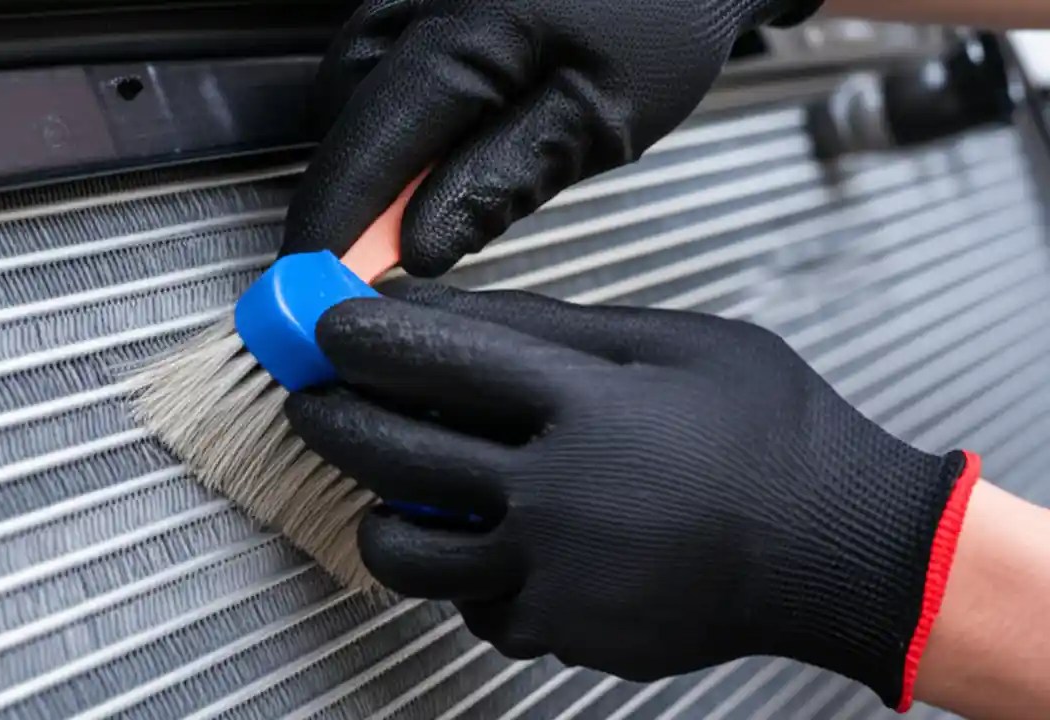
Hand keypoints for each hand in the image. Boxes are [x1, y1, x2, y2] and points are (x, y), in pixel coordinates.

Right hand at [281, 0, 821, 275]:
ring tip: (434, 184)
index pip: (368, 142)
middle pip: (340, 110)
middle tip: (393, 245)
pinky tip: (443, 132)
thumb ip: (501, 183)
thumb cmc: (664, 21)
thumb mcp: (599, 119)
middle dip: (354, 184)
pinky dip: (392, 107)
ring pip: (352, 82)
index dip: (332, 221)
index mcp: (468, 30)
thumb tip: (419, 246)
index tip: (309, 281)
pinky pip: (378, 55)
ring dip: (374, 145)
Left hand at [284, 282, 979, 710]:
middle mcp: (558, 494)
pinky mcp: (561, 632)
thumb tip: (456, 309)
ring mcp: (554, 575)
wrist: (839, 552)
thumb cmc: (772, 434)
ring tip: (393, 483)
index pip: (437, 358)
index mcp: (589, 405)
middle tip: (316, 396)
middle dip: (330, 414)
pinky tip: (497, 541)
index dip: (360, 336)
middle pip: (394, 452)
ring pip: (406, 551)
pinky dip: (465, 572)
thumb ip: (559, 326)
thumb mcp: (678, 343)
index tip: (323, 325)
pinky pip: (472, 605)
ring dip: (378, 509)